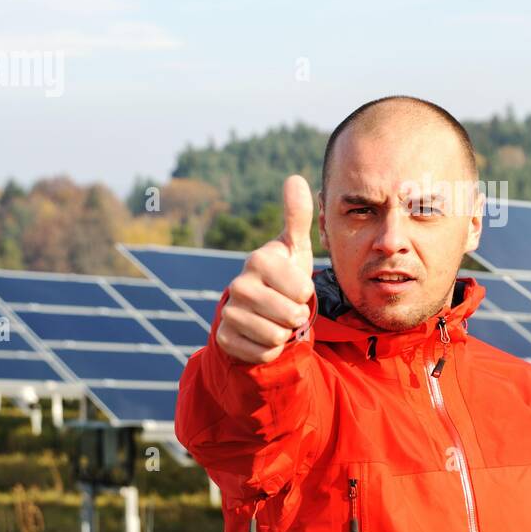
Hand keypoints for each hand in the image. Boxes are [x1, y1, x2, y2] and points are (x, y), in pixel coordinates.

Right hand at [215, 174, 315, 362]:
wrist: (257, 312)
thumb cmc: (282, 278)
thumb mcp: (294, 249)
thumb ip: (297, 216)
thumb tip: (294, 178)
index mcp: (258, 260)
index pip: (302, 289)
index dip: (305, 293)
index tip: (295, 287)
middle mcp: (239, 284)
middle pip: (290, 315)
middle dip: (296, 317)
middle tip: (287, 308)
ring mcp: (229, 312)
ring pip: (277, 337)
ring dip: (284, 334)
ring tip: (275, 321)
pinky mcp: (224, 338)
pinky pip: (263, 353)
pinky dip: (269, 350)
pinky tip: (262, 336)